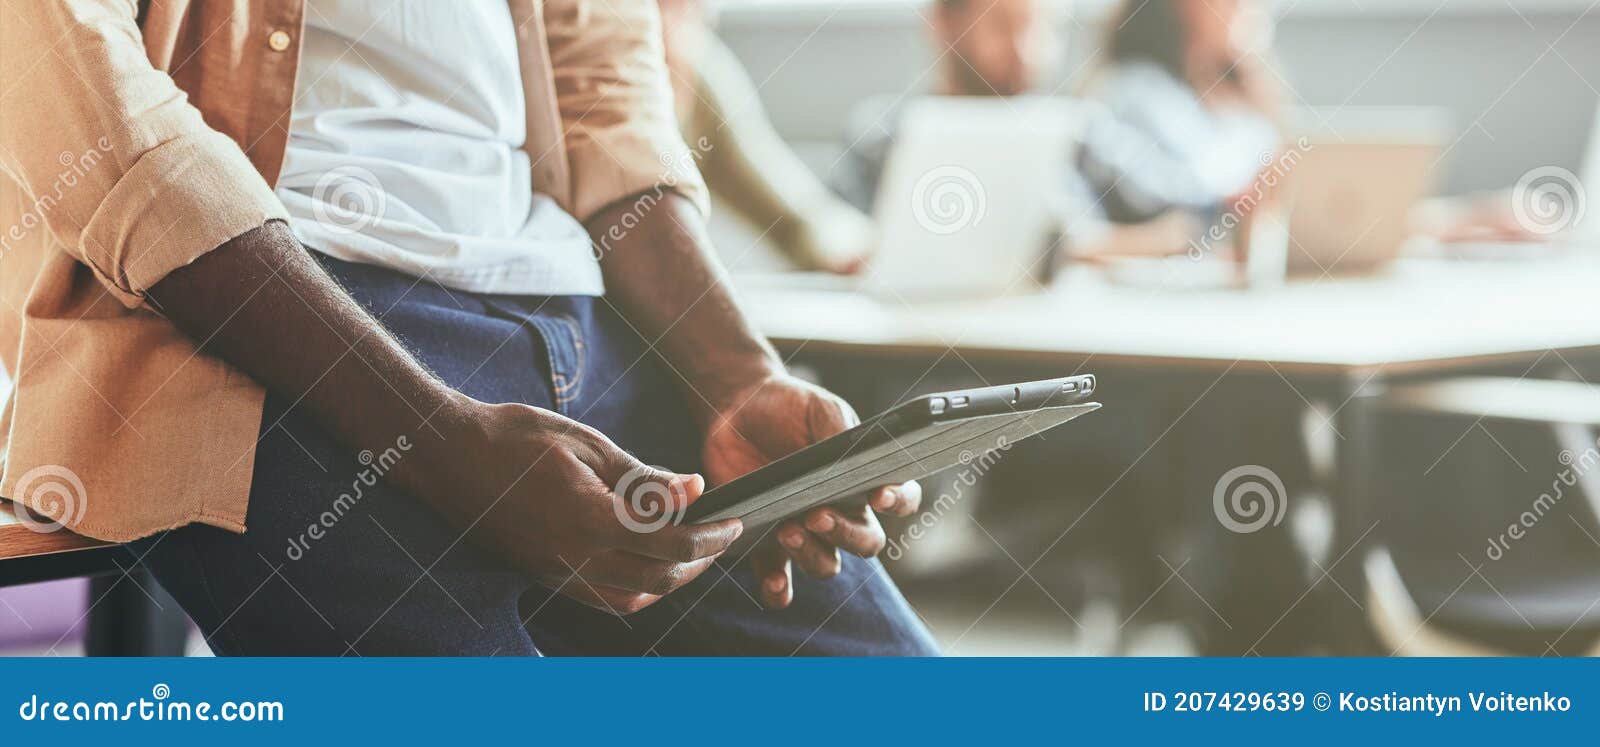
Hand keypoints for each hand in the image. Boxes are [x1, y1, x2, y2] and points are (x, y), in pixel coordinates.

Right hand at [412, 399, 743, 614]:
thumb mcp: (590, 445)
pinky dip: (637, 589)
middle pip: (660, 578)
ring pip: (634, 598)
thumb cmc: (518, 437)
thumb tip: (694, 489)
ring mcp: (557, 573)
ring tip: (693, 552)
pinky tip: (649, 564)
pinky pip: (604, 599)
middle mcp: (575, 558)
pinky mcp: (545, 577)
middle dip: (700, 561)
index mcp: (591, 520)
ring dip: (672, 580)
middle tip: (722, 536)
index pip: (673, 542)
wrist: (450, 454)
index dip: (712, 535)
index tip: (735, 521)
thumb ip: (644, 477)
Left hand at [700, 374, 920, 608]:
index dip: (899, 502)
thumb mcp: (819, 408)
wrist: (737, 409)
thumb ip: (839, 431)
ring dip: (812, 555)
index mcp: (864, 478)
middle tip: (817, 513)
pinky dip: (779, 591)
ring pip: (827, 565)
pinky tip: (773, 583)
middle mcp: (842, 512)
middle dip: (847, 534)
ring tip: (786, 529)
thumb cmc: (789, 407)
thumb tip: (855, 455)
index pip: (901, 499)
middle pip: (867, 542)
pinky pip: (780, 583)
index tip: (879, 495)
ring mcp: (806, 530)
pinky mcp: (767, 544)